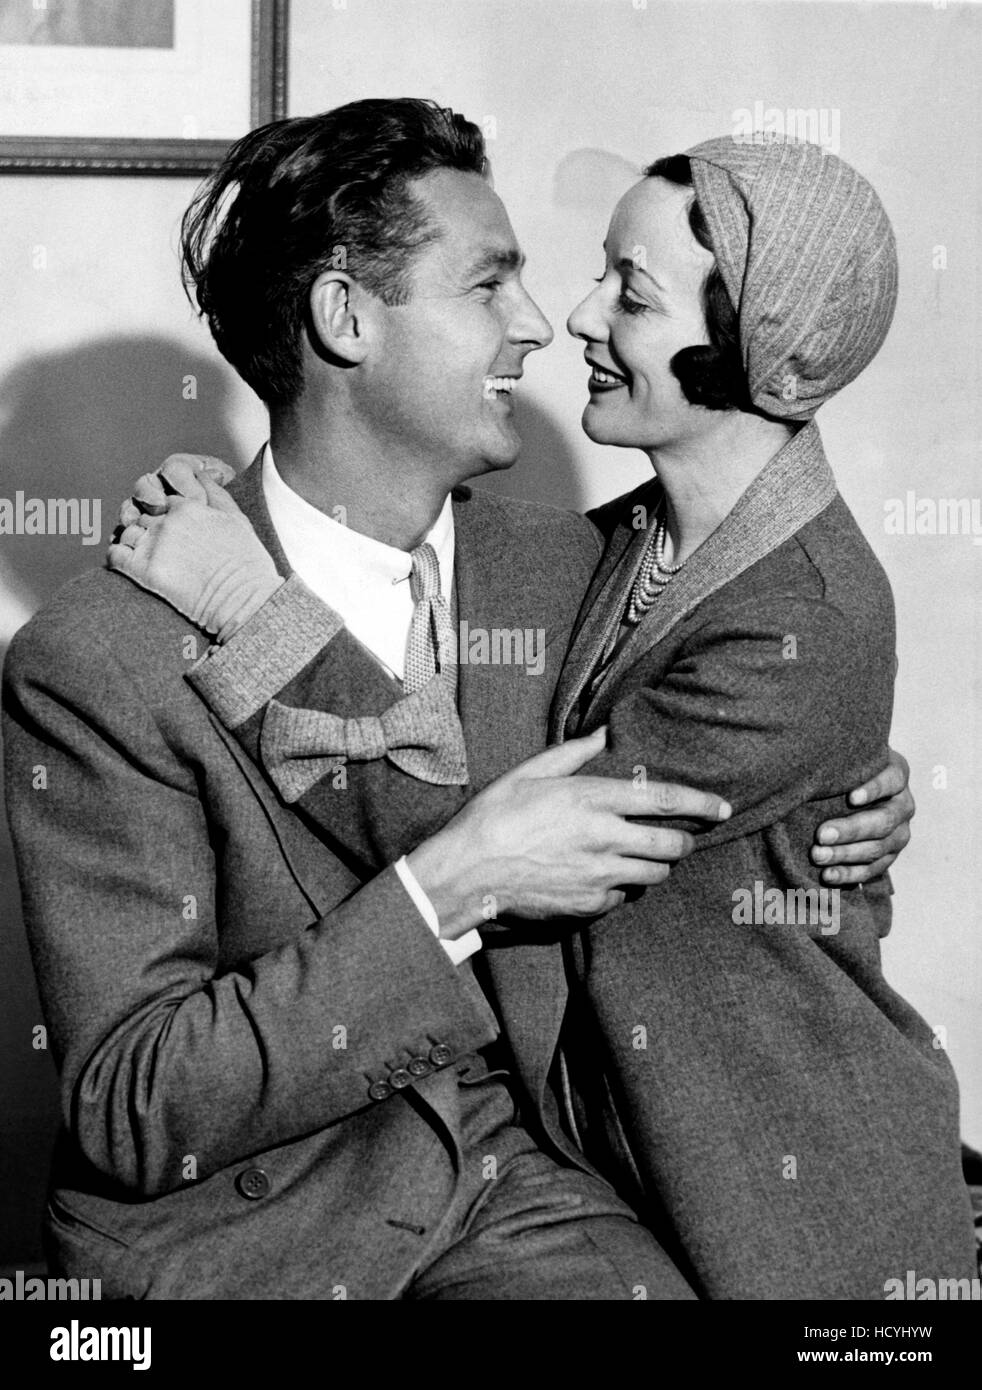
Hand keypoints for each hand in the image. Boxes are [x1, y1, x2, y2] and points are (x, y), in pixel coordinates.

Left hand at [107, 456, 282, 641]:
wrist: (244, 600)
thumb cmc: (247, 564)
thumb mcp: (237, 518)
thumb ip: (216, 493)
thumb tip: (203, 475)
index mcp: (188, 505)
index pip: (163, 497)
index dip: (166, 511)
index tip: (173, 527)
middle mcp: (168, 520)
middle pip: (142, 513)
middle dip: (147, 525)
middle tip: (160, 545)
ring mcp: (154, 544)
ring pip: (126, 531)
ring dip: (132, 541)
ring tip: (145, 556)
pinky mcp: (144, 570)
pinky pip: (115, 554)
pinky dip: (117, 557)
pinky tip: (130, 565)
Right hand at [407, 728, 731, 937]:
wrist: (467, 874)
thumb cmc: (493, 816)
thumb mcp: (528, 772)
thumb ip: (572, 753)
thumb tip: (603, 735)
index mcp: (592, 799)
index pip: (664, 799)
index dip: (701, 803)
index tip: (722, 806)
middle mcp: (604, 839)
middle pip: (670, 844)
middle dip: (685, 840)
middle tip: (683, 837)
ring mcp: (599, 876)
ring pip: (653, 874)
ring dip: (656, 864)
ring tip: (643, 855)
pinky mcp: (588, 904)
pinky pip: (622, 897)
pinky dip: (621, 887)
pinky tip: (604, 877)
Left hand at [811, 748, 913, 885]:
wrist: (849, 791)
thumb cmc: (842, 770)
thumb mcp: (844, 761)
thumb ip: (835, 762)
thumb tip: (808, 764)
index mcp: (896, 775)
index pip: (892, 780)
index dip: (873, 789)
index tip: (850, 797)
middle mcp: (903, 805)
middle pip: (883, 820)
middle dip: (851, 829)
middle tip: (821, 834)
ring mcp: (899, 834)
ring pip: (877, 848)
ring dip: (845, 854)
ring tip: (817, 855)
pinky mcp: (889, 856)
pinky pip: (872, 870)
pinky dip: (848, 874)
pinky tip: (827, 875)